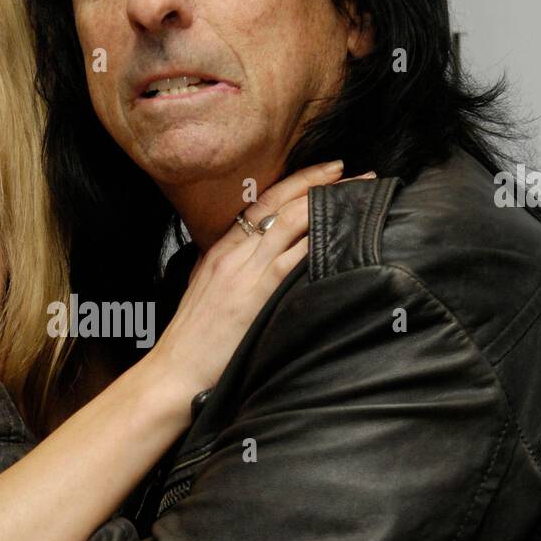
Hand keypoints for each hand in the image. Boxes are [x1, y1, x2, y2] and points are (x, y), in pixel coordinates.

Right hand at [150, 162, 375, 400]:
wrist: (175, 370)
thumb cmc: (191, 341)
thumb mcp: (203, 291)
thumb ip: (227, 269)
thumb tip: (255, 260)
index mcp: (220, 250)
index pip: (264, 201)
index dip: (300, 181)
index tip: (329, 171)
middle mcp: (234, 252)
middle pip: (285, 203)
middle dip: (325, 183)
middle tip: (362, 175)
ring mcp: (246, 270)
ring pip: (294, 220)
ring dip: (333, 205)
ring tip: (365, 197)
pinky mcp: (259, 292)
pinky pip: (296, 255)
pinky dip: (322, 238)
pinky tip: (345, 232)